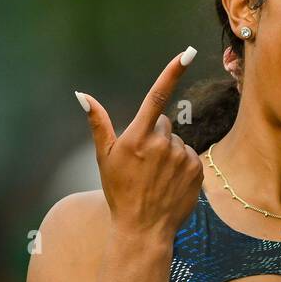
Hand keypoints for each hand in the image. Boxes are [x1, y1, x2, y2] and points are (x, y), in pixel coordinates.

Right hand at [76, 47, 203, 239]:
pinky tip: (170, 183)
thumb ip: (98, 124)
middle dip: (156, 135)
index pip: (157, 96)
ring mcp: (182, 157)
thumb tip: (82, 95)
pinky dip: (182, 166)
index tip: (188, 52)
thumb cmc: (120, 192)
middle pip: (164, 123)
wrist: (143, 229)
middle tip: (144, 162)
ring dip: (169, 153)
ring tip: (157, 177)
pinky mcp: (197, 170)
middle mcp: (163, 144)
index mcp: (139, 137)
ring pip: (177, 141)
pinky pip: (190, 157)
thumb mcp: (105, 158)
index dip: (172, 71)